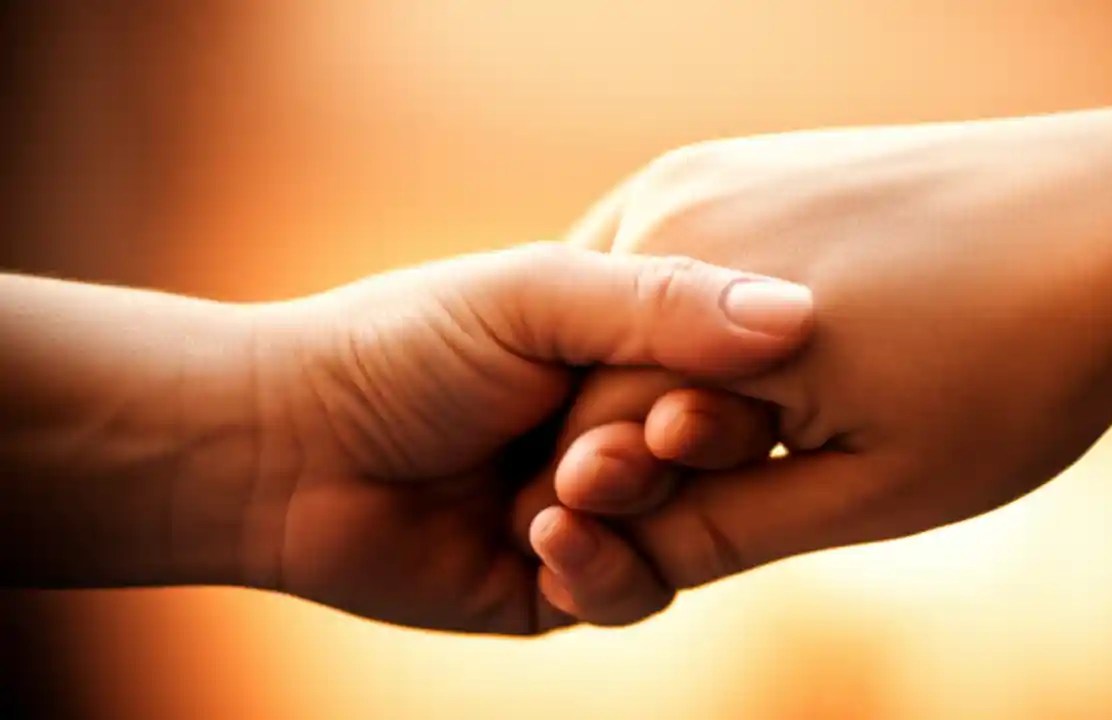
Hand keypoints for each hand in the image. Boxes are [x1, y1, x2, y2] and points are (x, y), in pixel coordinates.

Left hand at [0, 244, 813, 634]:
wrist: (287, 449)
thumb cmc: (404, 346)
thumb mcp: (536, 297)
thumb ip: (659, 302)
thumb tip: (799, 313)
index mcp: (628, 345)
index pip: (738, 371)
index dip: (729, 395)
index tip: (682, 402)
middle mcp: (626, 426)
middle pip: (723, 460)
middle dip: (674, 462)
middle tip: (612, 453)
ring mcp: (603, 507)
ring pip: (691, 535)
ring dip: (634, 519)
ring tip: (561, 497)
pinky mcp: (569, 580)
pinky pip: (633, 592)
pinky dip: (602, 574)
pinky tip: (542, 543)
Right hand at [516, 101, 1111, 625]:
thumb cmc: (1012, 370)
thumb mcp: (867, 489)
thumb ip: (725, 533)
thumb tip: (619, 567)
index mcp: (690, 303)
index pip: (590, 437)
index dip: (619, 513)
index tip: (661, 547)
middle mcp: (676, 209)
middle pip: (598, 369)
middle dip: (638, 443)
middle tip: (721, 488)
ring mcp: (708, 171)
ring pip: (625, 315)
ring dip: (660, 379)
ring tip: (751, 423)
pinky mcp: (743, 161)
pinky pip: (673, 262)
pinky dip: (688, 324)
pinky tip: (761, 354)